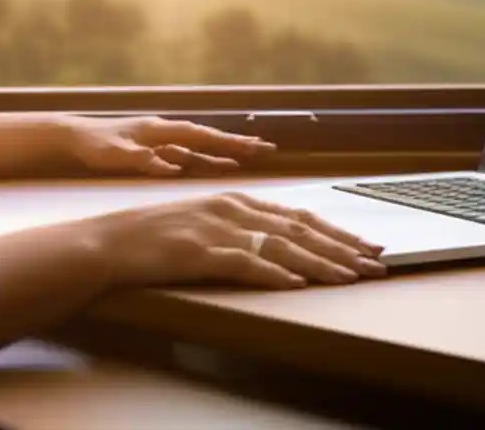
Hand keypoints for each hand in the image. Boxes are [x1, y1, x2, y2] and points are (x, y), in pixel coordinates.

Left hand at [62, 115, 275, 176]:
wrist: (74, 136)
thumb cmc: (94, 145)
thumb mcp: (115, 155)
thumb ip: (142, 160)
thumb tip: (170, 167)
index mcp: (161, 131)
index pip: (201, 136)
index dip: (228, 142)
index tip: (252, 147)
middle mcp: (167, 133)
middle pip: (208, 139)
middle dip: (237, 143)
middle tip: (266, 148)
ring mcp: (164, 142)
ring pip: (201, 148)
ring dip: (225, 152)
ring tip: (251, 156)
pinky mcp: (158, 151)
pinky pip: (189, 156)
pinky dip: (206, 160)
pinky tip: (219, 166)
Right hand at [87, 191, 386, 288]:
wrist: (109, 242)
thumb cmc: (157, 237)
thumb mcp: (208, 223)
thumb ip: (244, 230)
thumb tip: (285, 249)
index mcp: (238, 201)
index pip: (300, 217)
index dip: (337, 232)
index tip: (366, 245)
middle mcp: (234, 210)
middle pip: (301, 230)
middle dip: (343, 247)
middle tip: (376, 262)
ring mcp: (217, 230)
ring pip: (281, 247)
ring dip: (321, 263)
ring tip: (350, 276)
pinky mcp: (198, 252)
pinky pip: (243, 264)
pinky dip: (273, 274)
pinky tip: (296, 283)